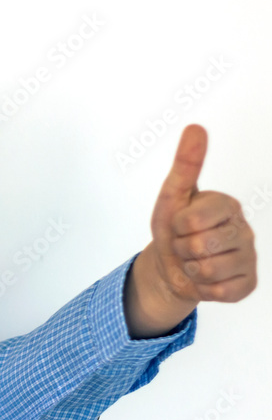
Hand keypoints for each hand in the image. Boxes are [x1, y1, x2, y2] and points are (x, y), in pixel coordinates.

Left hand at [145, 124, 257, 305]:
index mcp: (227, 205)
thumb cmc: (173, 229)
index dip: (177, 226)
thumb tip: (196, 127)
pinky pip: (219, 292)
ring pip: (209, 270)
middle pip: (200, 246)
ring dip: (191, 269)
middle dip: (182, 249)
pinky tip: (205, 279)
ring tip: (194, 260)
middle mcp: (244, 229)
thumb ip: (185, 164)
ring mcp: (249, 257)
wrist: (170, 267)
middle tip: (185, 245)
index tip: (181, 224)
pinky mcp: (247, 283)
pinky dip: (203, 288)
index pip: (193, 219)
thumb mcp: (172, 196)